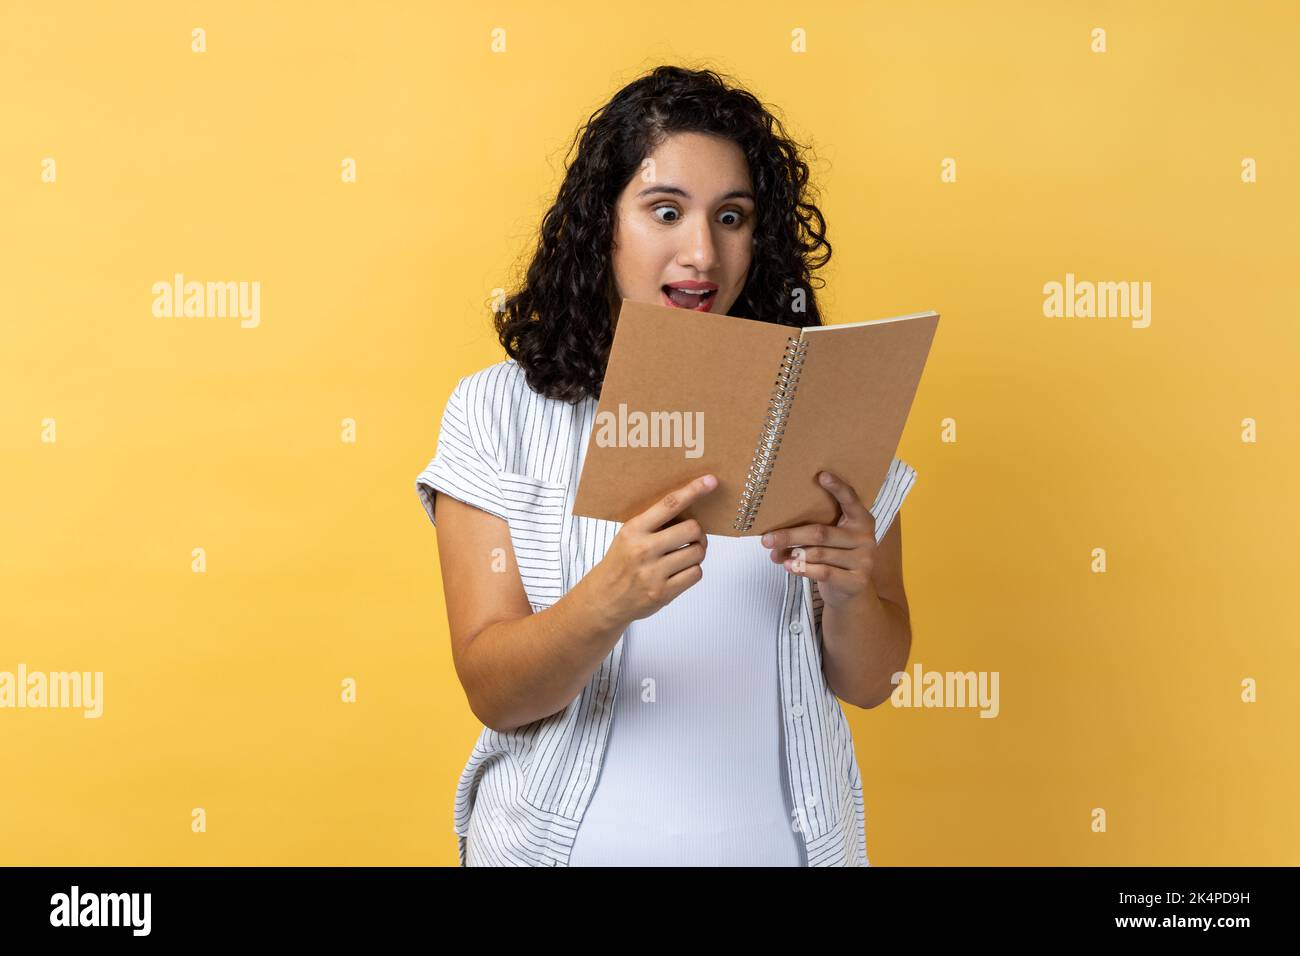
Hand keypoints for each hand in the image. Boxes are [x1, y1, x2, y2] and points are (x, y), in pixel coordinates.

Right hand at [584, 474, 717, 627]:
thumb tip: (690, 510)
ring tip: (684, 555)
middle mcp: (643, 549)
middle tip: (692, 538)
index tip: (710, 482)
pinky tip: (680, 572)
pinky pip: (696, 573)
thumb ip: (654, 524)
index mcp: (634, 530)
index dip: (693, 491)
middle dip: (698, 533)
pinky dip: (693, 571)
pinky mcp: (663, 593)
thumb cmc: (620, 564)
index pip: (669, 504)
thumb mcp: (628, 536)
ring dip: (697, 553)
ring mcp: (653, 573)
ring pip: (697, 553)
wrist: (603, 599)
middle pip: (692, 530)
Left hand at [760, 470, 876, 609]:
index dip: (837, 487)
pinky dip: (803, 569)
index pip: (850, 499)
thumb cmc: (834, 557)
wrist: (850, 592)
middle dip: (791, 535)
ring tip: (775, 555)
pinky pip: (824, 572)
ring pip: (819, 554)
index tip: (821, 475)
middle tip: (766, 539)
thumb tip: (774, 534)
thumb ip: (814, 531)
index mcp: (861, 520)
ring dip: (793, 555)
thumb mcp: (830, 539)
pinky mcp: (857, 581)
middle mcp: (866, 537)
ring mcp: (864, 560)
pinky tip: (789, 566)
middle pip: (821, 533)